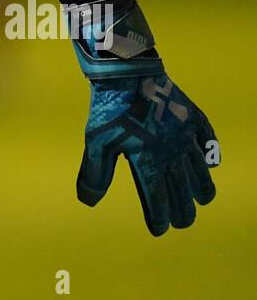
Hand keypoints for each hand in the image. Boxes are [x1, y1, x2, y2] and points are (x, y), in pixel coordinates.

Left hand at [68, 0, 219, 235]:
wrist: (126, 70)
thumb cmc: (108, 107)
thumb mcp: (96, 141)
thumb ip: (95, 173)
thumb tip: (88, 202)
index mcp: (149, 160)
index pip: (158, 198)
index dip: (159, 217)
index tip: (159, 230)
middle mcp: (172, 152)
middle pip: (182, 190)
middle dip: (183, 210)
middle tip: (182, 222)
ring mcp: (184, 134)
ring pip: (199, 169)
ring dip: (200, 188)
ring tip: (202, 200)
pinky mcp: (191, 115)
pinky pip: (206, 138)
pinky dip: (210, 153)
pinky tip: (211, 164)